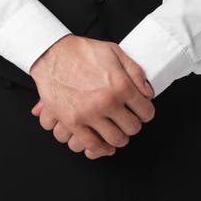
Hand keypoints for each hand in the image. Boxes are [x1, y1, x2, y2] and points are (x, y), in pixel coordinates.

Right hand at [28, 35, 155, 159]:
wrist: (52, 55)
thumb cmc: (82, 52)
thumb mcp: (114, 51)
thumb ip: (135, 71)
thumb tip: (147, 92)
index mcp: (120, 84)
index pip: (145, 111)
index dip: (146, 112)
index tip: (142, 112)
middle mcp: (107, 101)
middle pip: (132, 128)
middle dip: (133, 124)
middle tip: (128, 119)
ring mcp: (89, 114)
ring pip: (115, 140)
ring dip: (119, 138)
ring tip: (117, 130)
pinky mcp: (73, 123)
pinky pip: (92, 145)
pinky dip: (101, 149)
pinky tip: (104, 143)